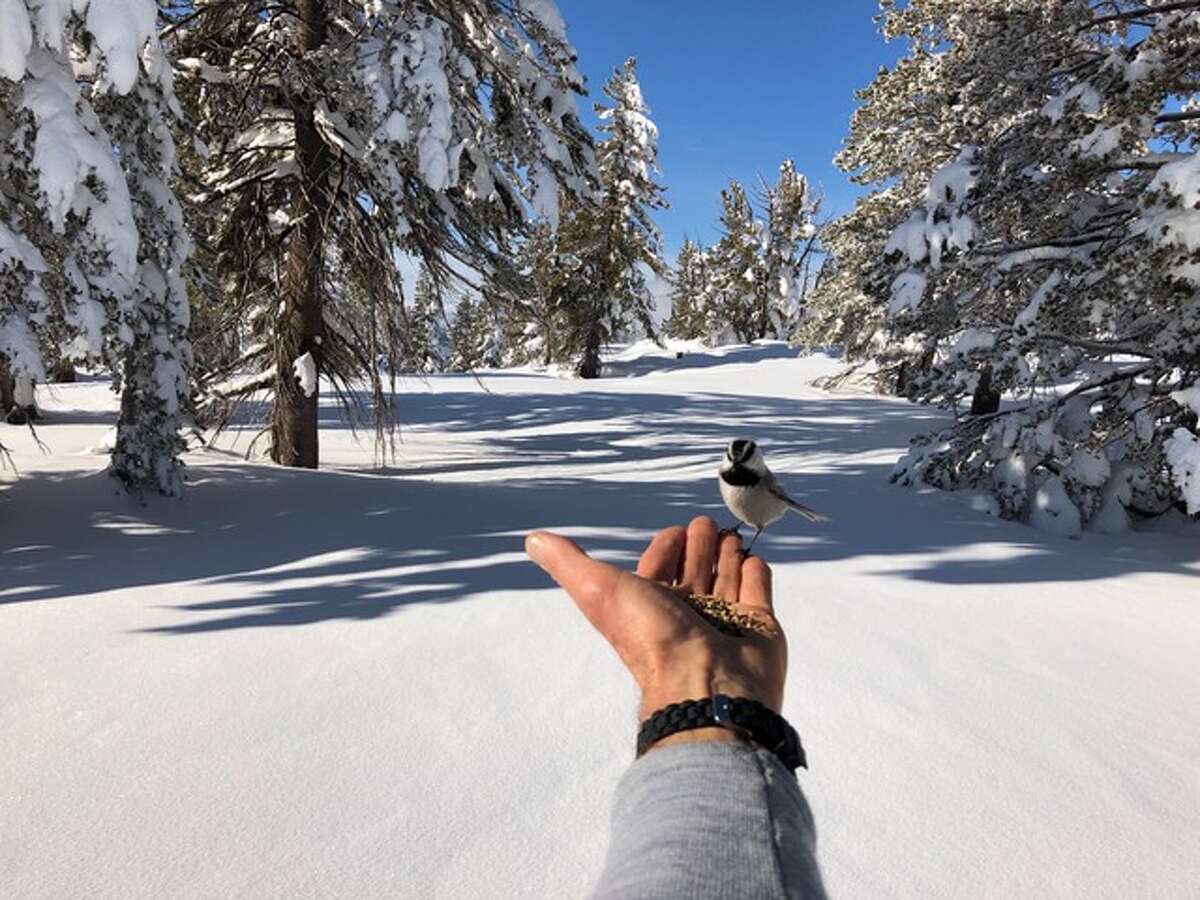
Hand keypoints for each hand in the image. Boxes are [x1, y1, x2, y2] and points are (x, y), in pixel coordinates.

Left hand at [525, 516, 786, 749]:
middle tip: (706, 524)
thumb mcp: (600, 591)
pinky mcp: (759, 628)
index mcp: (651, 607)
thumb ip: (569, 564)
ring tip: (730, 534)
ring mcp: (725, 622)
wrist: (706, 686)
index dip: (666, 545)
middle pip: (694, 569)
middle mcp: (686, 614)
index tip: (678, 528)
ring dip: (726, 554)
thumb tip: (532, 539)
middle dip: (699, 544)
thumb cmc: (651, 637)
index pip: (659, 567)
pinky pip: (757, 592)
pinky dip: (755, 572)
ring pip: (725, 577)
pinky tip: (753, 557)